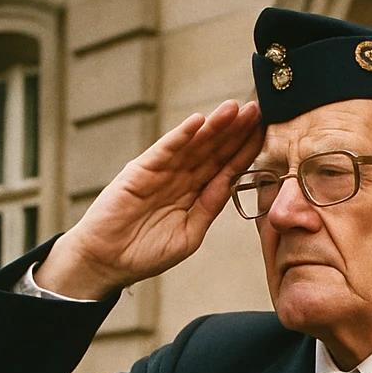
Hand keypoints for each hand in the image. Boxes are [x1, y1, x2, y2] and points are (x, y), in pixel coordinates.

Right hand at [35, 99, 262, 298]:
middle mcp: (179, 179)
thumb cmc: (145, 253)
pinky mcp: (140, 171)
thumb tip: (230, 184)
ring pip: (193, 146)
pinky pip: (164, 151)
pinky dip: (180, 136)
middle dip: (234, 131)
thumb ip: (208, 208)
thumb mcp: (188, 235)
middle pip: (212, 151)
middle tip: (256, 109)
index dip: (244, 151)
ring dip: (214, 127)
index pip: (224, 168)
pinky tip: (199, 122)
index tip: (264, 132)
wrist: (106, 262)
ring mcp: (160, 173)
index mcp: (194, 195)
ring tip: (234, 109)